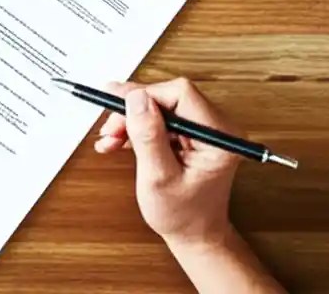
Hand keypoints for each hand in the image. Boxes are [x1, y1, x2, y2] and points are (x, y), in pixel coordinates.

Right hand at [94, 78, 239, 248]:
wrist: (194, 234)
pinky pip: (160, 118)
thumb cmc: (183, 215)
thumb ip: (148, 137)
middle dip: (133, 111)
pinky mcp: (191, 134)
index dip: (145, 96)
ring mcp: (204, 130)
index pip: (180, 94)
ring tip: (110, 139)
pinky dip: (137, 127)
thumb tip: (136, 99)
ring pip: (160, 106)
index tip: (116, 108)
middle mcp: (216, 128)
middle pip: (167, 97)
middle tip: (109, 128)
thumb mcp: (158, 178)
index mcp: (219, 137)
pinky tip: (119, 141)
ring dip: (131, 120)